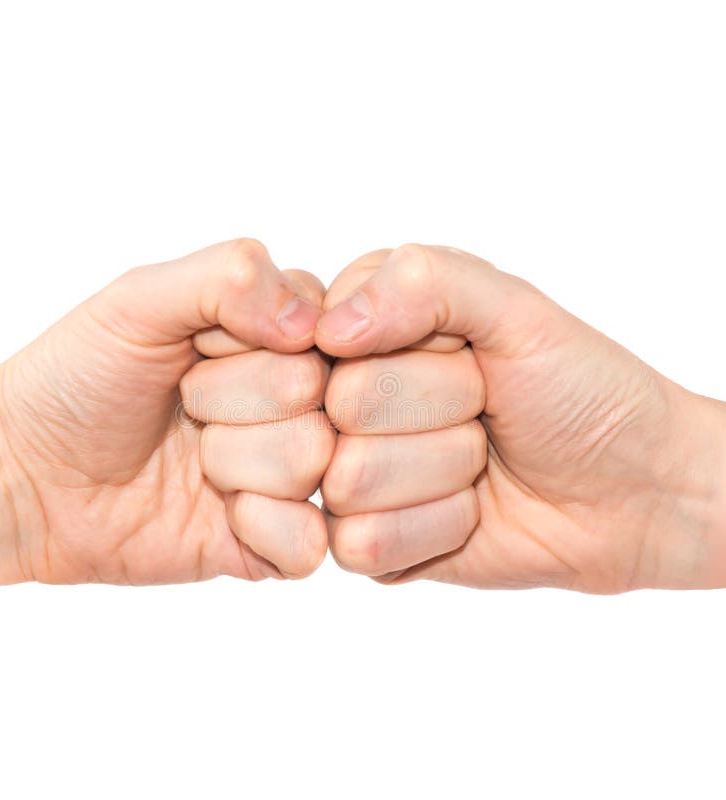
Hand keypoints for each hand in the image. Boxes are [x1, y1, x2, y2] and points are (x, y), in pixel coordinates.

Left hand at [0, 239, 332, 586]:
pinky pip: (309, 540)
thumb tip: (310, 321)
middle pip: (322, 397)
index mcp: (280, 339)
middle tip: (183, 408)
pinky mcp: (276, 542)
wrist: (25, 477)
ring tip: (190, 459)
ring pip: (314, 461)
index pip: (327, 332)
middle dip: (231, 401)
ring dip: (232, 461)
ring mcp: (291, 476)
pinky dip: (259, 529)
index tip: (196, 352)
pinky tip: (217, 513)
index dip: (248, 348)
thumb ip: (230, 276)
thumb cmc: (77, 380)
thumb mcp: (139, 300)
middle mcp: (298, 406)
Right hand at [316, 245, 725, 591]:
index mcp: (368, 329)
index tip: (466, 350)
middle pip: (345, 405)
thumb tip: (331, 329)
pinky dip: (438, 527)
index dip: (416, 348)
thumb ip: (423, 282)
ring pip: (352, 479)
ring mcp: (352, 473)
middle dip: (442, 407)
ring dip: (445, 470)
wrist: (634, 489)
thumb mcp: (515, 308)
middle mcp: (348, 400)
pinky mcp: (368, 542)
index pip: (328, 332)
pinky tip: (470, 512)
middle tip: (486, 409)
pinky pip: (363, 543)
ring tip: (482, 459)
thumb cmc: (579, 390)